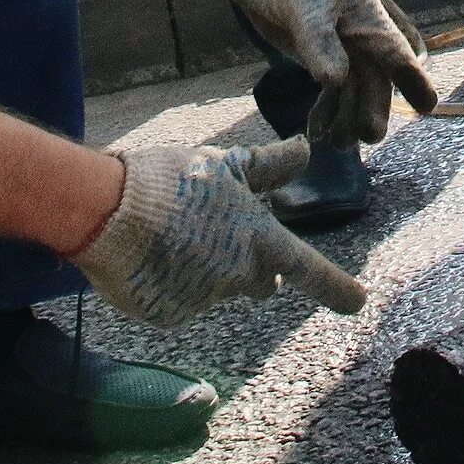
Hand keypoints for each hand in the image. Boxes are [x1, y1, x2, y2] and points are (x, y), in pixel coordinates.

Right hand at [73, 138, 364, 327]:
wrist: (106, 211)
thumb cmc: (170, 180)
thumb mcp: (225, 165)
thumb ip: (270, 166)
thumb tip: (307, 148)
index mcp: (258, 242)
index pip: (309, 269)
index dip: (336, 286)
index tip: (357, 302)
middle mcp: (237, 278)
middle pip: (258, 281)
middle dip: (251, 267)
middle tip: (221, 237)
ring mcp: (202, 301)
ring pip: (212, 286)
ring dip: (201, 266)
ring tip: (167, 231)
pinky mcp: (167, 315)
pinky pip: (175, 300)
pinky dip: (167, 281)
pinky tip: (148, 254)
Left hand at [227, 0, 437, 146]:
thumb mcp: (305, 7)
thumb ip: (319, 44)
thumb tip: (337, 81)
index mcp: (368, 17)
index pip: (396, 53)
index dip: (414, 80)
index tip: (427, 107)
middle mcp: (362, 37)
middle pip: (376, 81)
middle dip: (374, 110)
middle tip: (369, 137)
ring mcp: (342, 50)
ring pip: (355, 92)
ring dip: (348, 118)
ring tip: (335, 143)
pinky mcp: (321, 59)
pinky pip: (332, 92)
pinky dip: (325, 113)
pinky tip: (314, 133)